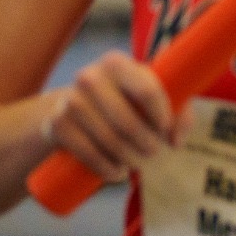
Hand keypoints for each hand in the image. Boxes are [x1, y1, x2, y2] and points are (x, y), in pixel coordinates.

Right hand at [41, 51, 176, 182]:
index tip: (166, 131)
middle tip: (153, 152)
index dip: (161, 116)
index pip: (147, 91)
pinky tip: (117, 172)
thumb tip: (175, 140)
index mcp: (116, 62)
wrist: (74, 106)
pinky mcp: (57, 124)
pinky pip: (88, 153)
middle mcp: (89, 77)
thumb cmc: (125, 99)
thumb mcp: (151, 96)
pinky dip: (106, 167)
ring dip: (127, 158)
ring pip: (109, 140)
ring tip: (136, 164)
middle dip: (146, 143)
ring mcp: (70, 100)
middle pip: (128, 121)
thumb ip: (178, 112)